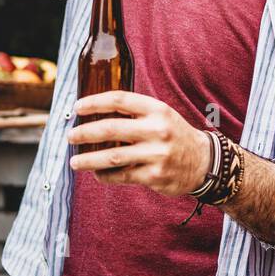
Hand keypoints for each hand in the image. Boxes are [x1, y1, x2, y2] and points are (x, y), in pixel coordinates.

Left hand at [67, 91, 210, 194]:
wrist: (204, 162)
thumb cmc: (175, 135)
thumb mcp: (161, 115)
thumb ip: (135, 112)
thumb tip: (96, 112)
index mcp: (157, 110)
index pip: (119, 100)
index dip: (94, 102)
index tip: (77, 107)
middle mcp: (157, 130)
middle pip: (111, 129)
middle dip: (84, 133)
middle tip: (70, 137)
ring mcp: (156, 154)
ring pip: (112, 157)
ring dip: (88, 160)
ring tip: (75, 162)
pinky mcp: (154, 175)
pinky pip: (122, 176)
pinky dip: (105, 175)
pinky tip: (97, 174)